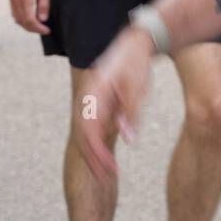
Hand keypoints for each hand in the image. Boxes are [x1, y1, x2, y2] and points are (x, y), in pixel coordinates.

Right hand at [9, 0, 51, 35]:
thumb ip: (44, 5)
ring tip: (38, 26)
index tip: (47, 31)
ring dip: (27, 25)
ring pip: (17, 19)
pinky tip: (30, 18)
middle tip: (44, 30)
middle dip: (33, 29)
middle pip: (22, 22)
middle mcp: (15, 0)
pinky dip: (21, 19)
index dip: (38, 28)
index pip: (30, 20)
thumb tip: (42, 20)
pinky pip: (14, 13)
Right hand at [73, 27, 155, 181]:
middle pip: (82, 133)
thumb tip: (129, 138)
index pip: (90, 130)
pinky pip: (89, 124)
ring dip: (92, 151)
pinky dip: (95, 140)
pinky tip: (105, 153)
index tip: (110, 170)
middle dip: (92, 158)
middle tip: (106, 177)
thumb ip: (131, 113)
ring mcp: (88, 97)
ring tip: (105, 170)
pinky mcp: (94, 99)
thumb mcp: (138, 88)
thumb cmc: (138, 64)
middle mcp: (87, 96)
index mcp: (94, 92)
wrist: (135, 43)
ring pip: (83, 130)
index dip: (98, 153)